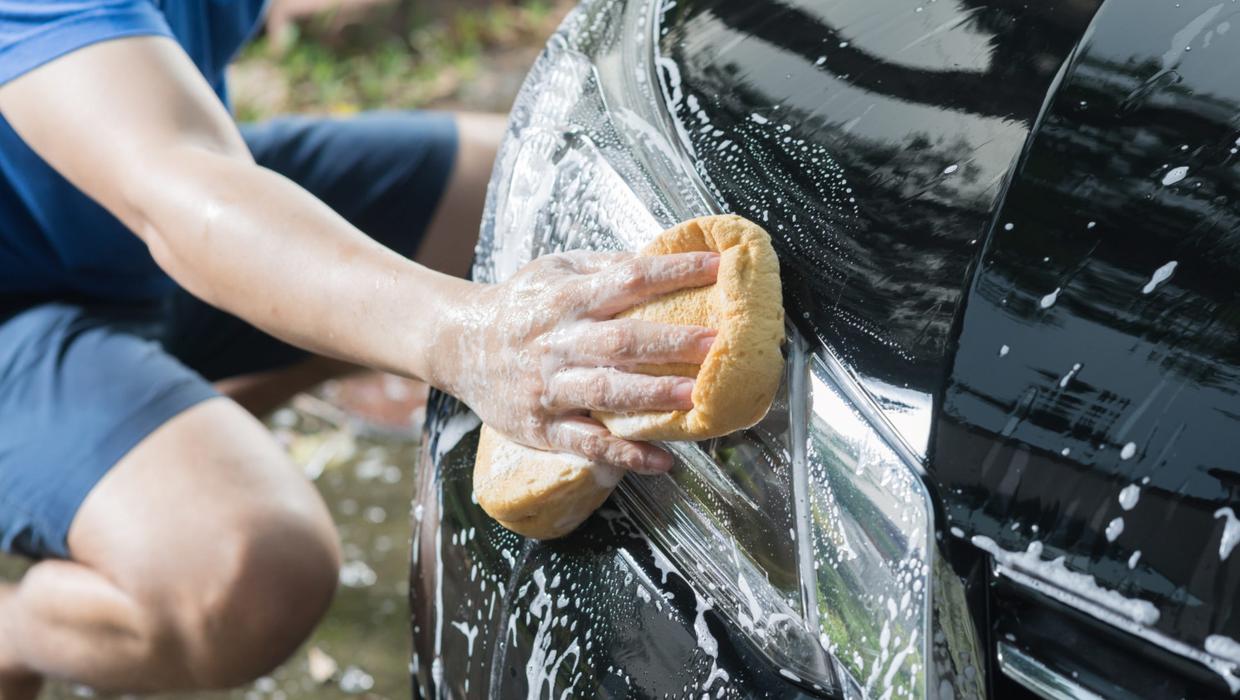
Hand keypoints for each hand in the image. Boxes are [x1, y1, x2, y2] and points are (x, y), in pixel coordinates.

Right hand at [435, 250, 719, 473]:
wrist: (460, 347)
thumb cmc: (522, 306)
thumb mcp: (555, 270)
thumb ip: (606, 267)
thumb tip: (667, 260)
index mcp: (566, 298)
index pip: (627, 279)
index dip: (672, 273)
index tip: (715, 267)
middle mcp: (558, 342)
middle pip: (621, 342)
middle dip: (671, 342)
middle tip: (716, 342)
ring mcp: (549, 388)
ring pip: (606, 393)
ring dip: (653, 397)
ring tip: (695, 399)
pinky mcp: (543, 427)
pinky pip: (588, 444)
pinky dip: (626, 455)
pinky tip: (663, 462)